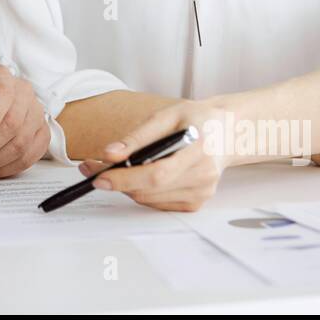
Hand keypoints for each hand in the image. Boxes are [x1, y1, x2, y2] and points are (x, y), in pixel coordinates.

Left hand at [78, 100, 224, 211]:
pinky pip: (158, 204)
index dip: (126, 178)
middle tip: (92, 168)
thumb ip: (137, 136)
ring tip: (113, 169)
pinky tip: (138, 176)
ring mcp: (202, 193)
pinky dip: (142, 192)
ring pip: (149, 199)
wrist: (227, 132)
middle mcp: (203, 176)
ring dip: (127, 187)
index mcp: (199, 149)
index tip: (99, 177)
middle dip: (117, 181)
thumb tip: (109, 154)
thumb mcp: (167, 115)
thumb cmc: (196, 120)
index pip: (157, 173)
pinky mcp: (196, 203)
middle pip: (150, 189)